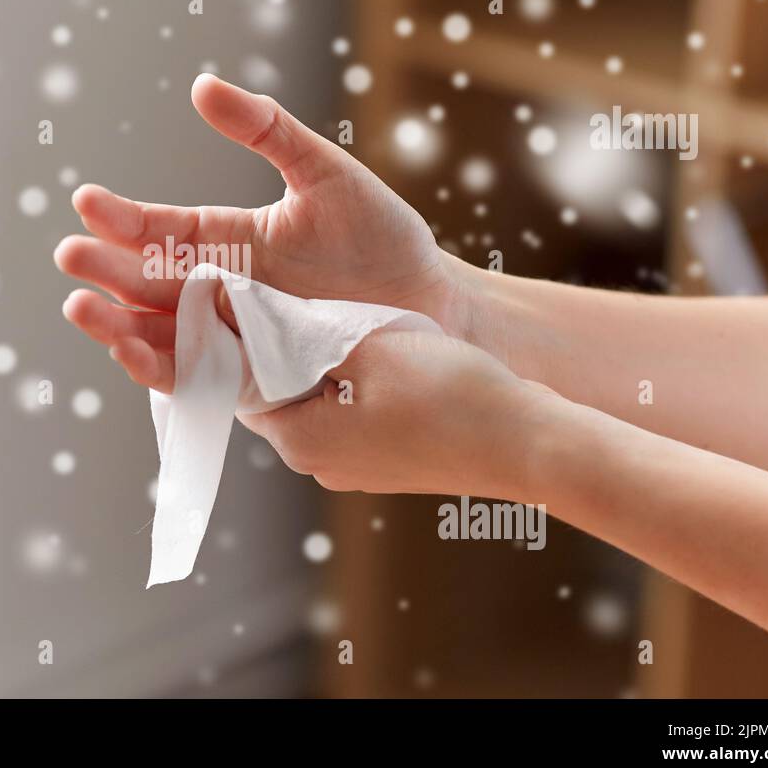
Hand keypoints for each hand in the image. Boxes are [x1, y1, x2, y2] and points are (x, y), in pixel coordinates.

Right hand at [56, 74, 462, 375]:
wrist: (432, 305)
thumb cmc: (382, 238)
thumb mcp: (325, 173)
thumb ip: (267, 130)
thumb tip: (201, 85)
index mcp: (225, 241)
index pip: (160, 230)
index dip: (123, 218)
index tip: (87, 202)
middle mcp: (217, 291)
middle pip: (146, 284)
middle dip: (106, 270)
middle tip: (69, 255)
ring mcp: (232, 337)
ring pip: (159, 335)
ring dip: (118, 326)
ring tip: (82, 311)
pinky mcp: (253, 379)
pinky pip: (199, 377)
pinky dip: (164, 370)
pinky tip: (133, 359)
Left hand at [239, 328, 556, 500]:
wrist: (525, 442)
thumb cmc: (445, 394)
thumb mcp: (364, 346)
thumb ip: (300, 335)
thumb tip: (251, 320)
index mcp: (298, 441)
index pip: (241, 384)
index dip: (247, 339)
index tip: (260, 300)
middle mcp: (318, 464)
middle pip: (280, 392)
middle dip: (291, 348)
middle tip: (312, 304)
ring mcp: (355, 468)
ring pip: (320, 400)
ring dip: (332, 363)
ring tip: (360, 328)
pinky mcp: (388, 463)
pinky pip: (355, 415)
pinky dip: (362, 383)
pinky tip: (391, 356)